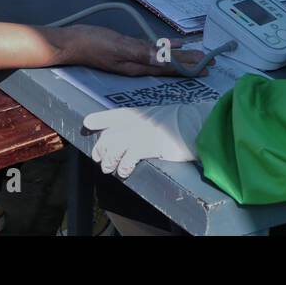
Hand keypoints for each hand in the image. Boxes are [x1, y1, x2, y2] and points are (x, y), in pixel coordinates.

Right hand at [57, 26, 203, 76]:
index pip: (170, 68)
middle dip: (190, 64)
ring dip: (181, 58)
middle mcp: (138, 65)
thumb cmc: (93, 44)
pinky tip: (172, 46)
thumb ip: (142, 52)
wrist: (71, 42)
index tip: (207, 66)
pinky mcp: (127, 50)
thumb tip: (165, 58)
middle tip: (210, 64)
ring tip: (197, 57)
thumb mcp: (119, 47)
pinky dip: (165, 49)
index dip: (189, 67)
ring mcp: (133, 59)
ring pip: (162, 59)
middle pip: (169, 66)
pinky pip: (152, 51)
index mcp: (138, 66)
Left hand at [84, 102, 213, 176]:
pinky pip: (129, 157)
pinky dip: (124, 166)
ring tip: (109, 168)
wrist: (197, 124)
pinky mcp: (149, 144)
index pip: (115, 114)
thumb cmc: (183, 124)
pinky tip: (125, 171)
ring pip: (114, 147)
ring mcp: (142, 132)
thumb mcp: (161, 119)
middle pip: (110, 134)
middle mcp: (138, 120)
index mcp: (140, 113)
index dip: (100, 119)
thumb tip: (136, 136)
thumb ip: (147, 124)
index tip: (88, 122)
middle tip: (99, 158)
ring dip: (109, 160)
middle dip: (101, 147)